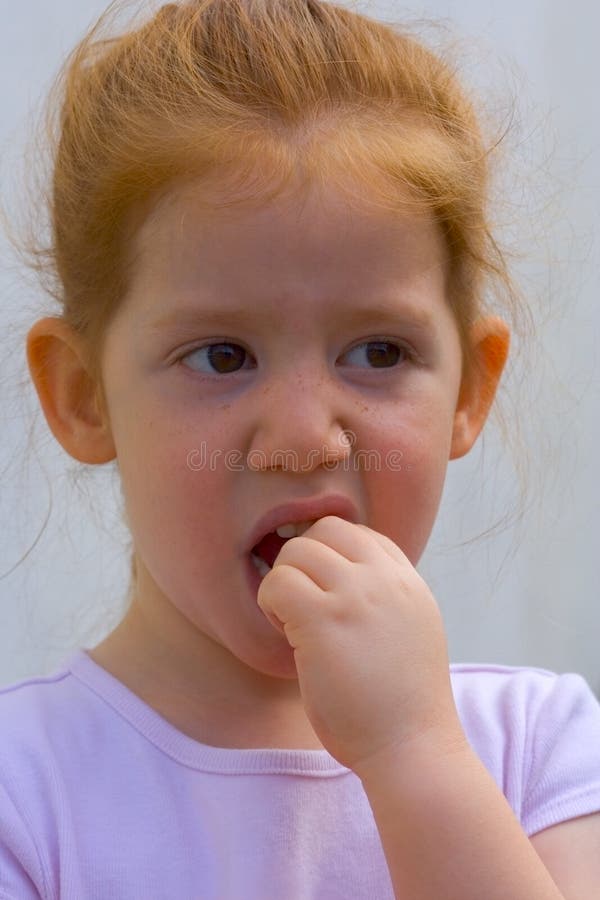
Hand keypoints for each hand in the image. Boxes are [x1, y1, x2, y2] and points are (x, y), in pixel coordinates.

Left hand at [256, 516, 464, 773]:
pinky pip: (277, 583)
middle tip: (304, 607)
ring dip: (285, 584)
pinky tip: (286, 636)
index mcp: (408, 581)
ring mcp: (356, 595)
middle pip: (326, 530)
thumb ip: (384, 598)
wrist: (412, 749)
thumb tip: (339, 576)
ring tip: (294, 625)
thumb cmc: (401, 705)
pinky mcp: (324, 620)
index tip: (325, 595)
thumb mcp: (411, 632)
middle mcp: (385, 579)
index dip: (332, 558)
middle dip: (305, 563)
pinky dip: (270, 605)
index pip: (360, 533)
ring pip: (297, 551)